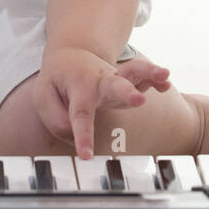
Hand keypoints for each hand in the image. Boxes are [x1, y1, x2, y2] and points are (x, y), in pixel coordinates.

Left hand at [34, 47, 171, 160]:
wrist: (70, 53)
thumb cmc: (57, 80)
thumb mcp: (43, 97)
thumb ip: (56, 118)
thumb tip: (74, 133)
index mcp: (78, 86)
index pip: (80, 114)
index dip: (83, 136)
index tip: (86, 155)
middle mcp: (100, 80)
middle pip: (114, 85)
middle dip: (127, 92)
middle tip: (139, 101)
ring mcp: (116, 78)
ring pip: (133, 72)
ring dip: (149, 73)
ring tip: (165, 76)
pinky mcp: (127, 79)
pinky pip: (143, 75)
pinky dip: (155, 78)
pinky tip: (165, 83)